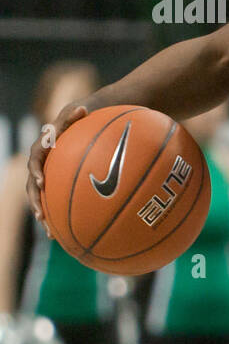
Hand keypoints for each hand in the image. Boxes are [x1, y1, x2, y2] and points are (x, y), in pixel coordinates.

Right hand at [26, 101, 90, 235]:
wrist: (79, 125)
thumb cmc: (78, 119)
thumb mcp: (76, 113)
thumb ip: (75, 114)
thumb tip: (82, 107)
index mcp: (43, 149)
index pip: (35, 160)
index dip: (35, 171)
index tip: (41, 182)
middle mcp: (41, 164)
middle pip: (32, 185)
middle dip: (35, 201)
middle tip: (40, 215)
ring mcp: (47, 175)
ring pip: (40, 198)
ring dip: (43, 214)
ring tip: (50, 233)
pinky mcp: (55, 184)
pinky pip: (53, 202)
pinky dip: (56, 217)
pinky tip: (62, 235)